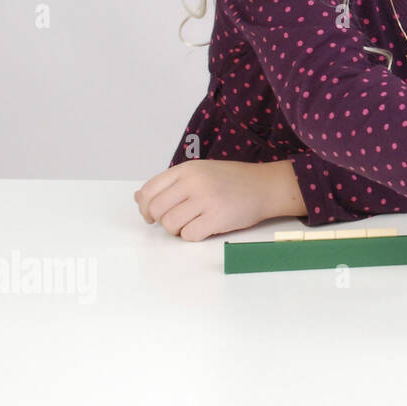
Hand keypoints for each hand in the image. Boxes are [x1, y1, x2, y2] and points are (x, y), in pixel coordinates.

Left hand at [133, 159, 293, 240]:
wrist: (267, 186)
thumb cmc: (234, 181)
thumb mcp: (200, 173)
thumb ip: (171, 184)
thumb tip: (139, 198)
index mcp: (187, 169)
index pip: (149, 190)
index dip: (145, 207)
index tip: (152, 215)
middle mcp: (194, 182)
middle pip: (157, 210)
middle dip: (163, 221)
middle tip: (178, 221)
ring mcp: (206, 199)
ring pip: (170, 225)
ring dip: (178, 230)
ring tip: (193, 224)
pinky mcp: (218, 217)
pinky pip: (189, 235)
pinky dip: (193, 236)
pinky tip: (206, 227)